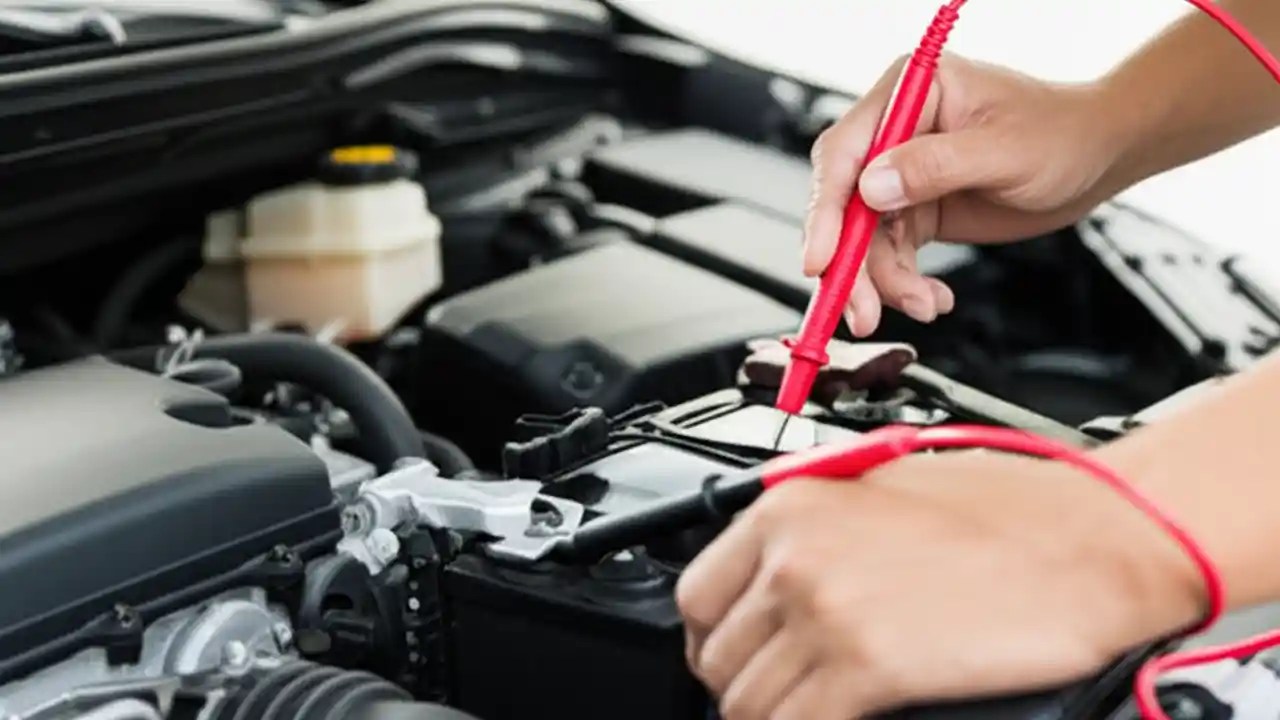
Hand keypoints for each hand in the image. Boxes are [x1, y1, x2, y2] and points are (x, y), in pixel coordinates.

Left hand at [675, 451, 1205, 719]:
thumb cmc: (1005, 511)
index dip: (713, 637)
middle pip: (716, 656)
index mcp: (787, 508)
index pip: (696, 596)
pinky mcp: (868, 668)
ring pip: (747, 703)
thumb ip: (810, 530)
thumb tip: (767, 578)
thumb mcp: (879, 490)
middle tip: (778, 692)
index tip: (735, 655)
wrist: (1087, 539)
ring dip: (771, 715)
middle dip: (740, 683)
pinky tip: (839, 719)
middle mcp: (794, 557)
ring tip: (810, 710)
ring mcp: (826, 614)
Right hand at [805, 54, 1129, 336]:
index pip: (844, 153)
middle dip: (849, 262)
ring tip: (923, 305)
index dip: (827, 210)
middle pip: (844, 204)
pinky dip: (905, 284)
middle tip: (860, 311)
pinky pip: (890, 255)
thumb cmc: (1063, 133)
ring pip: (864, 239)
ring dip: (884, 283)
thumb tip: (871, 189)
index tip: (820, 260)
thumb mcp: (1004, 151)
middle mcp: (894, 132)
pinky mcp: (914, 209)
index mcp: (908, 93)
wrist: (1098, 156)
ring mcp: (901, 174)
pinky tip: (933, 297)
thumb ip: (934, 166)